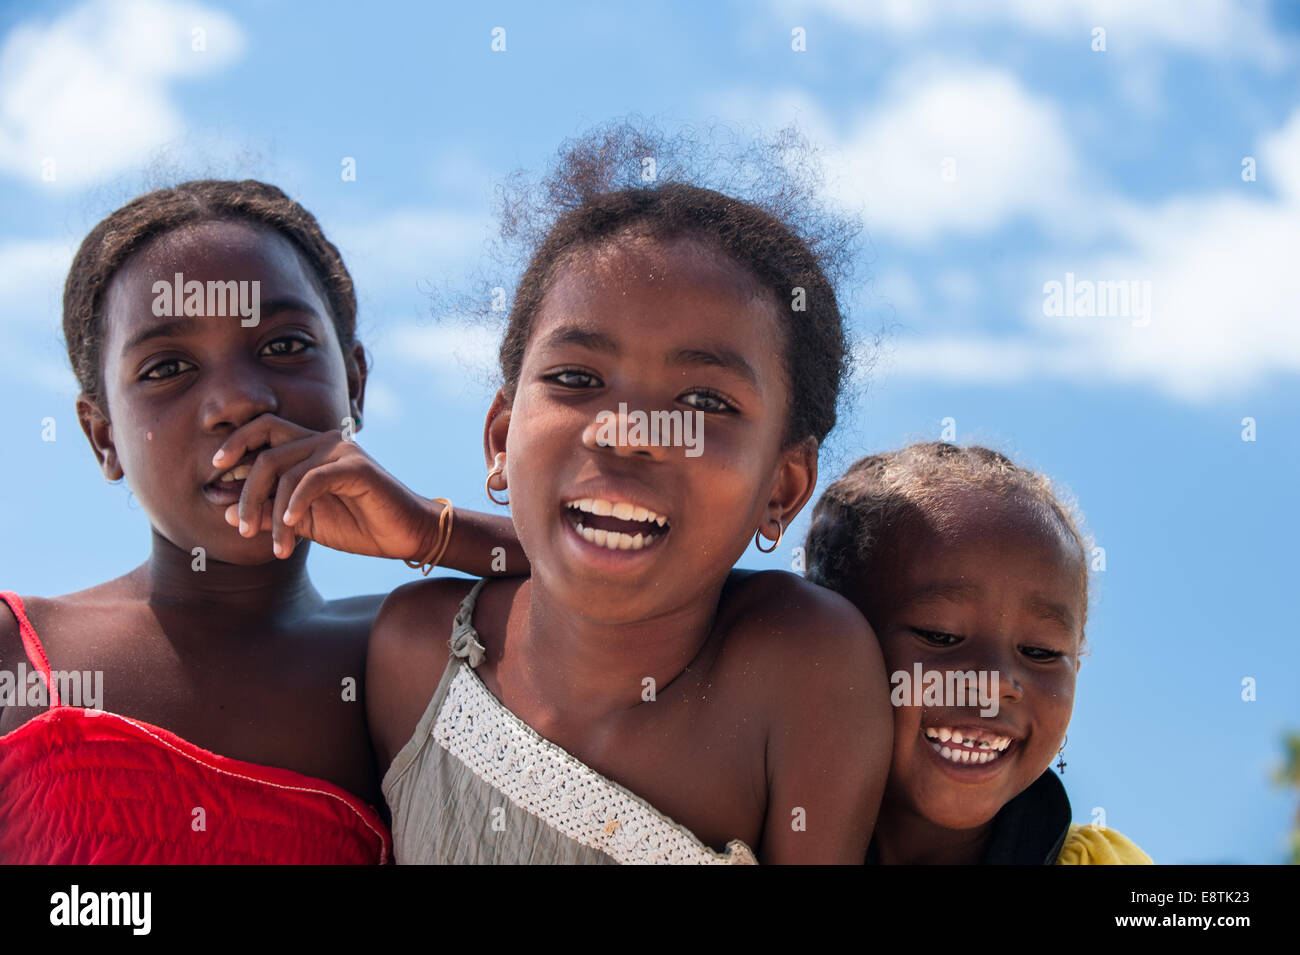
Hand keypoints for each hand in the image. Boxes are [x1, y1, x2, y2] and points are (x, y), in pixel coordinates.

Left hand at [212, 414, 437, 560]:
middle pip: (266, 449)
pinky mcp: (357, 468)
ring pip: (285, 471)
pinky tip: (291, 528)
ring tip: (275, 545)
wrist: (406, 536)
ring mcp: (342, 451)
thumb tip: (226, 511)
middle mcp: (325, 441)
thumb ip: (269, 513)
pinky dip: (295, 504)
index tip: (217, 471)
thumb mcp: (304, 522)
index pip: (264, 429)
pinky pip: (312, 480)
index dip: (236, 443)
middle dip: (247, 489)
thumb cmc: (359, 526)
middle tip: (242, 527)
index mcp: (311, 448)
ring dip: (272, 513)